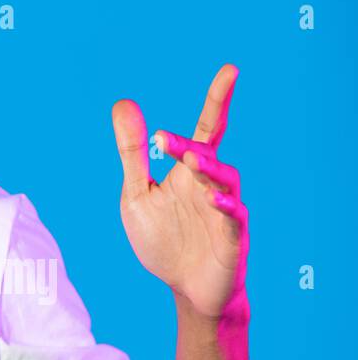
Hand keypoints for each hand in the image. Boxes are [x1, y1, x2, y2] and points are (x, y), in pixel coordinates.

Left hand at [111, 63, 248, 319]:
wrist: (185, 290)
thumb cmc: (163, 240)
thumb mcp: (136, 194)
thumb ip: (133, 152)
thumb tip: (124, 102)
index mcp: (188, 171)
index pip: (207, 128)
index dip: (219, 99)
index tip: (230, 70)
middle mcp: (210, 185)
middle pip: (210, 154)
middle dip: (192, 145)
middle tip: (166, 141)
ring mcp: (224, 212)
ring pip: (226, 182)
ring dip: (208, 170)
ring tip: (189, 160)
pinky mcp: (232, 239)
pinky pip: (234, 219)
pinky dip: (225, 208)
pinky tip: (212, 200)